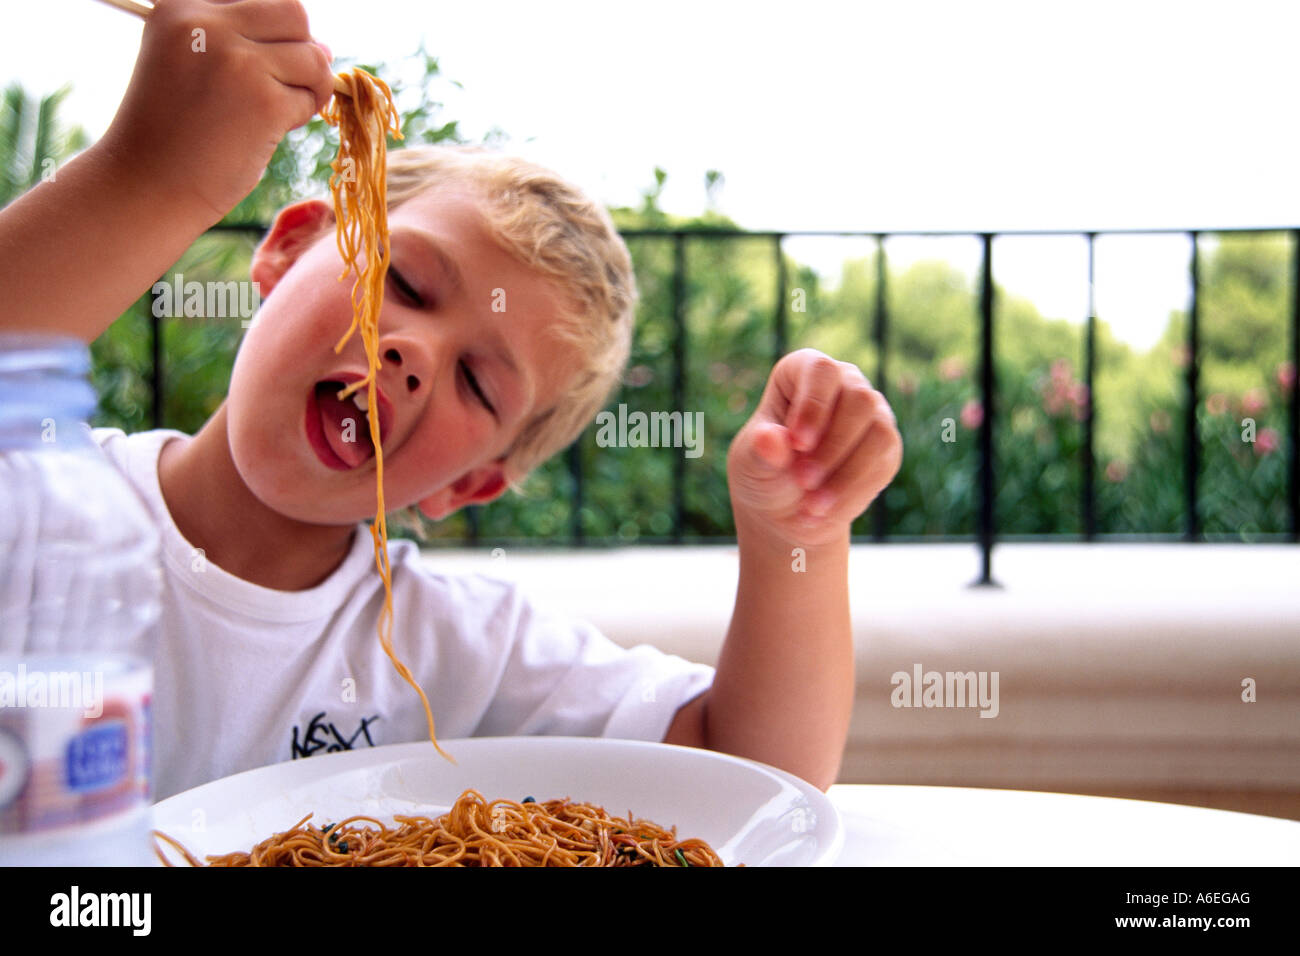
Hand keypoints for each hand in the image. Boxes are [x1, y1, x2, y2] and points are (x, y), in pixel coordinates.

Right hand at [98, 0, 334, 225]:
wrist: (146, 185)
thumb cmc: (172, 130)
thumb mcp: (188, 62)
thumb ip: (238, 40)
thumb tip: (323, 46)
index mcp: (181, 7)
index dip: (273, 31)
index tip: (261, 62)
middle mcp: (207, 24)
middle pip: (293, 14)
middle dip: (302, 49)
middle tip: (290, 83)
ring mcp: (237, 62)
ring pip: (312, 57)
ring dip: (309, 85)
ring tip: (279, 111)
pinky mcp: (263, 102)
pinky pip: (309, 97)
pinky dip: (300, 116)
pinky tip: (269, 131)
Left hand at [727, 348, 902, 548]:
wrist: (788, 510)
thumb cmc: (765, 472)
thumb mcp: (751, 463)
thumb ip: (761, 450)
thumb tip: (769, 440)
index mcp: (802, 372)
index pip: (821, 371)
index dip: (813, 405)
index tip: (797, 444)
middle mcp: (844, 383)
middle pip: (859, 399)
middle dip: (832, 447)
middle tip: (803, 481)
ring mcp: (871, 413)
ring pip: (878, 432)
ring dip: (845, 474)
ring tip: (813, 505)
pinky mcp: (887, 446)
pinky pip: (884, 463)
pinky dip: (853, 492)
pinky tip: (827, 510)